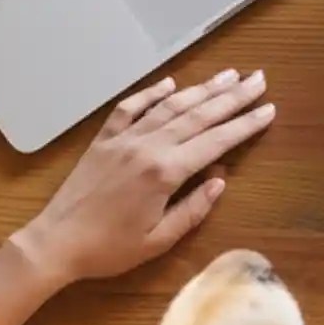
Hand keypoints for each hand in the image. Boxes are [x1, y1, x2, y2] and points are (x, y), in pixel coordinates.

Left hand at [12, 69, 275, 285]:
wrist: (56, 242)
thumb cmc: (109, 249)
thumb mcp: (159, 240)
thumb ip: (193, 209)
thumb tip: (219, 181)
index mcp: (165, 173)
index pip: (215, 142)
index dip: (245, 125)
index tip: (268, 109)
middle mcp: (147, 147)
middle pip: (198, 115)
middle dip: (232, 97)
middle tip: (258, 80)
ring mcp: (123, 139)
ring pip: (170, 106)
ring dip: (201, 89)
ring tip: (228, 75)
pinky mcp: (104, 140)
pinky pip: (131, 108)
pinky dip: (152, 93)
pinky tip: (170, 83)